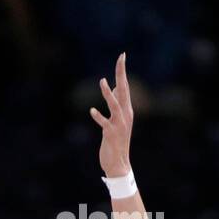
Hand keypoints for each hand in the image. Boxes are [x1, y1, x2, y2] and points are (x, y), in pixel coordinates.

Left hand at [89, 52, 132, 177]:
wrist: (119, 163)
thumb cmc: (116, 140)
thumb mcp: (118, 119)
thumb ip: (117, 104)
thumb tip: (114, 88)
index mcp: (127, 109)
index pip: (125, 86)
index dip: (122, 71)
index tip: (122, 55)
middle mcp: (126, 114)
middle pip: (124, 90)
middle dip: (121, 74)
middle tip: (121, 58)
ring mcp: (119, 123)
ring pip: (115, 104)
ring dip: (108, 93)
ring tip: (102, 81)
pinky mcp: (111, 133)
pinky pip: (105, 123)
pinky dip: (99, 117)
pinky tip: (91, 111)